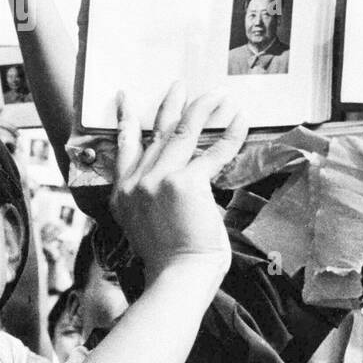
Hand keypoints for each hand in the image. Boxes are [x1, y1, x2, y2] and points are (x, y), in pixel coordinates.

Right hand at [110, 83, 246, 282]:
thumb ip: (151, 202)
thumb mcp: (146, 227)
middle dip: (171, 105)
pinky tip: (239, 119)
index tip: (125, 99)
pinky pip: (214, 151)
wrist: (176, 277)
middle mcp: (136, 182)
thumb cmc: (169, 262)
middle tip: (180, 85)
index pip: (124, 147)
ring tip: (217, 95)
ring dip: (203, 109)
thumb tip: (173, 185)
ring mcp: (158, 180)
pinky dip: (230, 133)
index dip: (126, 120)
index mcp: (123, 194)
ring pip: (183, 132)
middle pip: (156, 132)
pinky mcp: (186, 182)